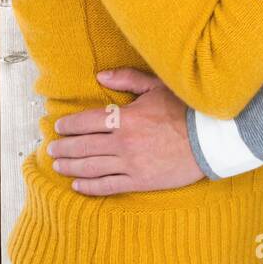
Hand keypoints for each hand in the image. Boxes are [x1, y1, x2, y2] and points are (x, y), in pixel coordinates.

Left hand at [46, 67, 204, 195]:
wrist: (211, 139)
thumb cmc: (186, 110)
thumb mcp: (158, 87)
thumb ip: (128, 79)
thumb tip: (101, 76)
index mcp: (126, 118)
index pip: (86, 121)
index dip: (69, 125)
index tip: (59, 127)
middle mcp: (124, 143)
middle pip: (83, 146)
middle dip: (63, 148)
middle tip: (51, 149)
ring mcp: (131, 164)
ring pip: (91, 168)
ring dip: (70, 167)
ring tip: (58, 166)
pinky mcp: (140, 181)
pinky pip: (108, 186)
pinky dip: (90, 187)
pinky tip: (78, 186)